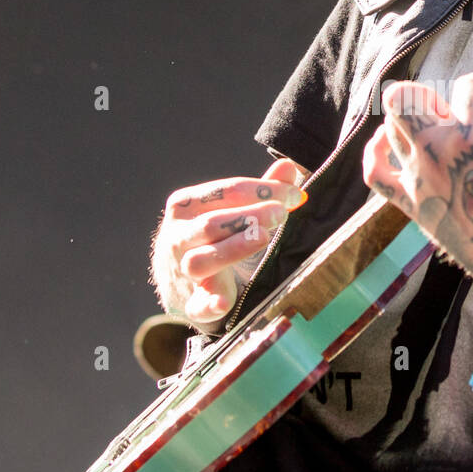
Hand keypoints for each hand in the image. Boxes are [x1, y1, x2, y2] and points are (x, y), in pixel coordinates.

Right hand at [151, 157, 306, 327]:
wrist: (180, 287)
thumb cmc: (213, 241)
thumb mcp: (229, 213)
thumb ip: (259, 193)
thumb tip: (288, 166)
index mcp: (185, 207)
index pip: (225, 191)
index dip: (262, 190)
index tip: (295, 194)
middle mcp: (178, 237)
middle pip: (211, 223)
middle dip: (249, 216)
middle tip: (282, 212)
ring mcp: (181, 272)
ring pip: (201, 261)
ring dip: (233, 248)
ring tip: (264, 237)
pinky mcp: (191, 305)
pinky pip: (197, 305)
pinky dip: (209, 303)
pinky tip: (224, 302)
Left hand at [361, 68, 472, 306]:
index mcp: (471, 141)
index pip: (468, 86)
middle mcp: (435, 155)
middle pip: (405, 98)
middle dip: (430, 94)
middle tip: (454, 112)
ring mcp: (416, 180)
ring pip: (390, 127)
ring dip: (411, 118)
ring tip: (438, 129)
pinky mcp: (407, 202)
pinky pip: (374, 172)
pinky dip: (377, 152)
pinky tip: (393, 141)